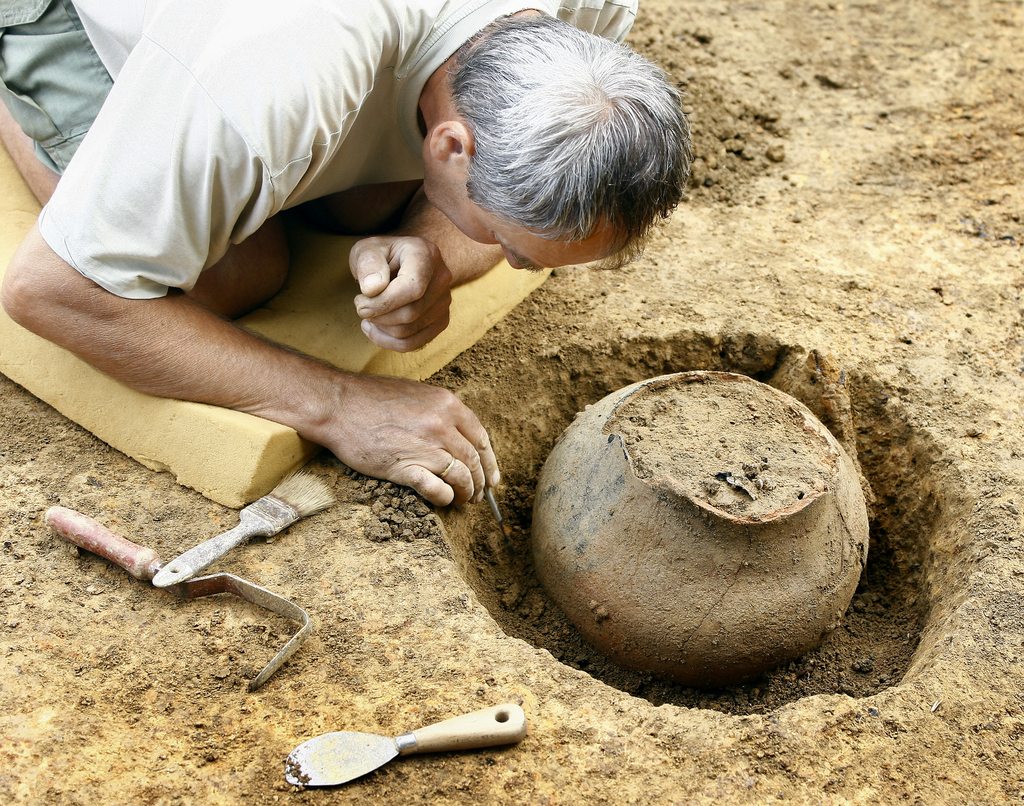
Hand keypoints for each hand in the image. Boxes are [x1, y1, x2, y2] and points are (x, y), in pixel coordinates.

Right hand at [326, 372, 499, 506]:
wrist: (338, 405)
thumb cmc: (372, 398)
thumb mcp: (417, 394)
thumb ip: (441, 412)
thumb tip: (460, 436)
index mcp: (446, 404)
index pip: (480, 437)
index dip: (489, 460)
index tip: (491, 475)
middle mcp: (441, 425)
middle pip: (473, 460)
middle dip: (480, 481)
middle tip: (478, 494)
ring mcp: (424, 447)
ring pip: (461, 477)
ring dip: (466, 493)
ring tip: (463, 500)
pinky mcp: (404, 468)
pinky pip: (436, 489)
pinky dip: (445, 498)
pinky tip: (444, 500)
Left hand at [349, 235, 452, 351]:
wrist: (401, 260)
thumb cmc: (382, 255)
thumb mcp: (367, 249)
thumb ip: (368, 264)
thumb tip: (372, 289)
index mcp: (425, 255)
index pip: (412, 289)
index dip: (383, 302)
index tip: (359, 303)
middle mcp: (441, 278)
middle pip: (410, 314)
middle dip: (377, 316)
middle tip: (360, 305)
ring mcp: (444, 302)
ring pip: (409, 332)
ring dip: (380, 329)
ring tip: (368, 314)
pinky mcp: (440, 321)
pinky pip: (413, 344)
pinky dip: (388, 341)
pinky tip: (375, 328)